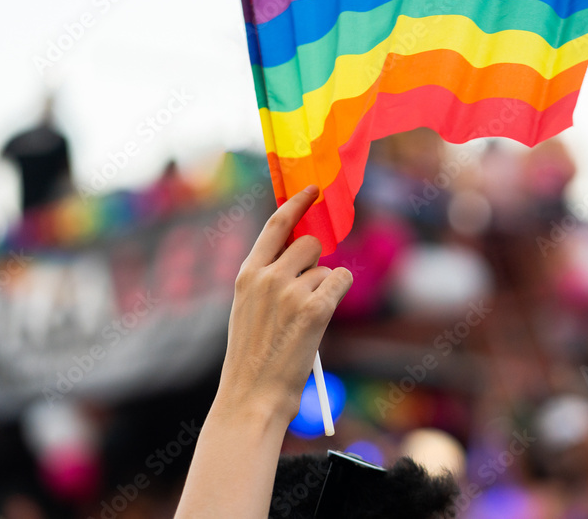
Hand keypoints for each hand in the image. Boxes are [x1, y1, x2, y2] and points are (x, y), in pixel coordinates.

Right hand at [217, 185, 352, 421]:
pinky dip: (337, 294)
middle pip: (309, 244)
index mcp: (247, 275)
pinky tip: (322, 315)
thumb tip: (301, 254)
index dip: (297, 203)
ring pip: (325, 268)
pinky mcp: (315, 310)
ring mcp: (291, 292)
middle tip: (309, 291)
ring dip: (324, 288)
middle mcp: (268, 277)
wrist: (252, 396)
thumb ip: (268, 278)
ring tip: (305, 320)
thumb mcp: (248, 308)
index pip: (275, 225)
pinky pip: (340, 281)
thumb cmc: (252, 357)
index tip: (312, 190)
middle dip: (315, 262)